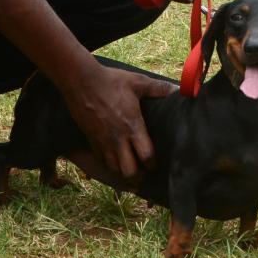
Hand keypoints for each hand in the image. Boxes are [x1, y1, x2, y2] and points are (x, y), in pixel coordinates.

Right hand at [63, 64, 175, 180]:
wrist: (81, 81)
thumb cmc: (111, 81)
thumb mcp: (137, 82)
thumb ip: (157, 88)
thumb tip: (176, 89)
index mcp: (132, 126)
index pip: (146, 155)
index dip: (153, 164)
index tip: (155, 164)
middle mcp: (117, 138)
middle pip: (129, 171)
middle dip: (138, 176)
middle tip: (144, 172)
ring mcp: (102, 141)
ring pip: (114, 169)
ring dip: (123, 172)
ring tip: (130, 169)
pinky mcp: (91, 139)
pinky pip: (100, 160)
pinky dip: (108, 164)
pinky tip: (113, 160)